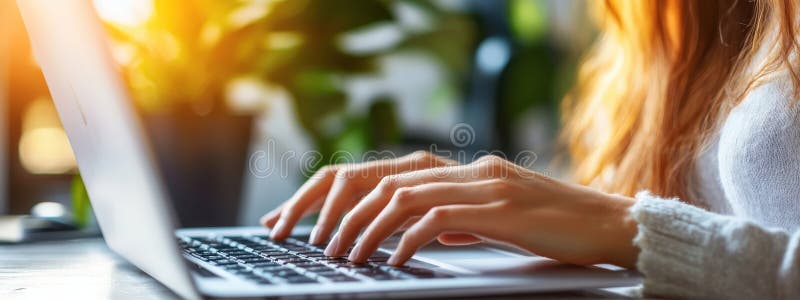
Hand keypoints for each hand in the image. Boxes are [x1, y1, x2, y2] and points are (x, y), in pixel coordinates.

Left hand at [261, 152, 639, 267]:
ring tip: (345, 254)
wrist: (609, 226)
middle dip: (337, 208)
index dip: (339, 192)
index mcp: (462, 170)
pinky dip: (408, 239)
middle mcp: (467, 169)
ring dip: (366, 227)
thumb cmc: (554, 227)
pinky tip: (395, 261)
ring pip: (402, 196)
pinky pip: (438, 218)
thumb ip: (457, 219)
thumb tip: (421, 233)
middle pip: (382, 178)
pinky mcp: (500, 208)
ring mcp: (483, 185)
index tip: (306, 217)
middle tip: (312, 240)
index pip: (385, 173)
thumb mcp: (495, 221)